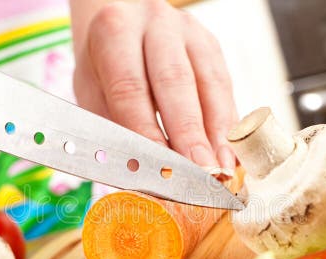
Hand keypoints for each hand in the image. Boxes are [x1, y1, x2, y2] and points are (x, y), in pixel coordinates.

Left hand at [71, 0, 236, 172]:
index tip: (161, 168)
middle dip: (190, 135)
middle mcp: (154, 24)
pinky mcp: (211, 45)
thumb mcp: (93, 89)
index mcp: (115, 32)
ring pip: (208, 84)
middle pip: (175, 83)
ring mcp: (188, 32)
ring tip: (223, 168)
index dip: (147, 132)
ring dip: (218, 133)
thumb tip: (139, 172)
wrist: (124, 17)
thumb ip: (113, 126)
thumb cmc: (105, 61)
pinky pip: (225, 87)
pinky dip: (228, 123)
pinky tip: (232, 151)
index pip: (131, 89)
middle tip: (200, 172)